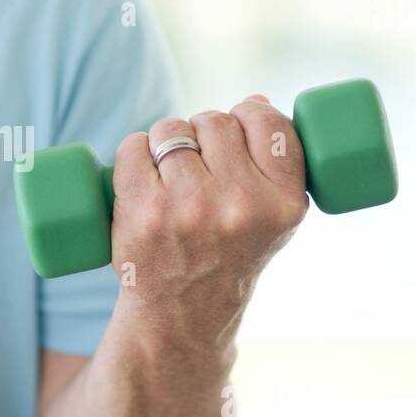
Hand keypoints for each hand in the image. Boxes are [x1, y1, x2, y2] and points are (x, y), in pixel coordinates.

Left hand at [109, 94, 308, 342]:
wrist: (180, 317)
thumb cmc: (227, 258)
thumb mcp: (272, 222)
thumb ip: (274, 165)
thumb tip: (254, 99)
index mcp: (283, 204)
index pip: (269, 123)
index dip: (249, 116)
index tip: (238, 132)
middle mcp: (240, 204)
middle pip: (215, 121)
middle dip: (202, 134)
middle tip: (199, 169)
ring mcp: (190, 206)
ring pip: (171, 129)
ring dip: (165, 142)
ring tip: (171, 178)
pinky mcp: (144, 210)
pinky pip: (132, 145)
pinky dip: (132, 154)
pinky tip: (141, 179)